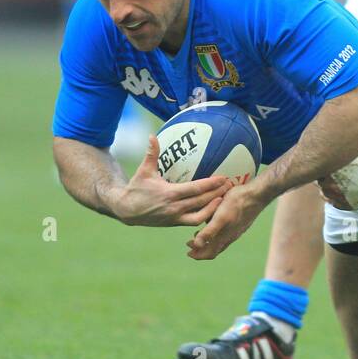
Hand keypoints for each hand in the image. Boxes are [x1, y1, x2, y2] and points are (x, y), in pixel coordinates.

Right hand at [107, 136, 230, 226]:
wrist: (126, 211)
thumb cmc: (136, 188)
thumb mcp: (144, 170)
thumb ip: (151, 153)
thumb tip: (152, 135)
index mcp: (169, 194)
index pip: (195, 189)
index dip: (210, 184)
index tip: (223, 177)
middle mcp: (174, 207)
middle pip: (202, 202)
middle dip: (218, 194)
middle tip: (231, 185)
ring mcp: (175, 217)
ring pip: (200, 214)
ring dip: (214, 207)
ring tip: (224, 197)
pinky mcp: (175, 223)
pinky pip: (194, 221)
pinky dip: (205, 216)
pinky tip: (213, 208)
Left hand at [186, 182, 266, 259]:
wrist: (256, 194)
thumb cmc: (237, 204)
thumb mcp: (220, 217)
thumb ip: (209, 232)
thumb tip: (196, 246)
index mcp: (224, 237)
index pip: (209, 253)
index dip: (198, 255)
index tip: (188, 252)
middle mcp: (230, 237)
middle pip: (214, 249)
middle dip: (201, 248)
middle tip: (190, 243)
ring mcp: (236, 230)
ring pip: (219, 241)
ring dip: (207, 240)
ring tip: (198, 233)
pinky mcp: (239, 223)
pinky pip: (225, 233)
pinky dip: (215, 233)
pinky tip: (212, 222)